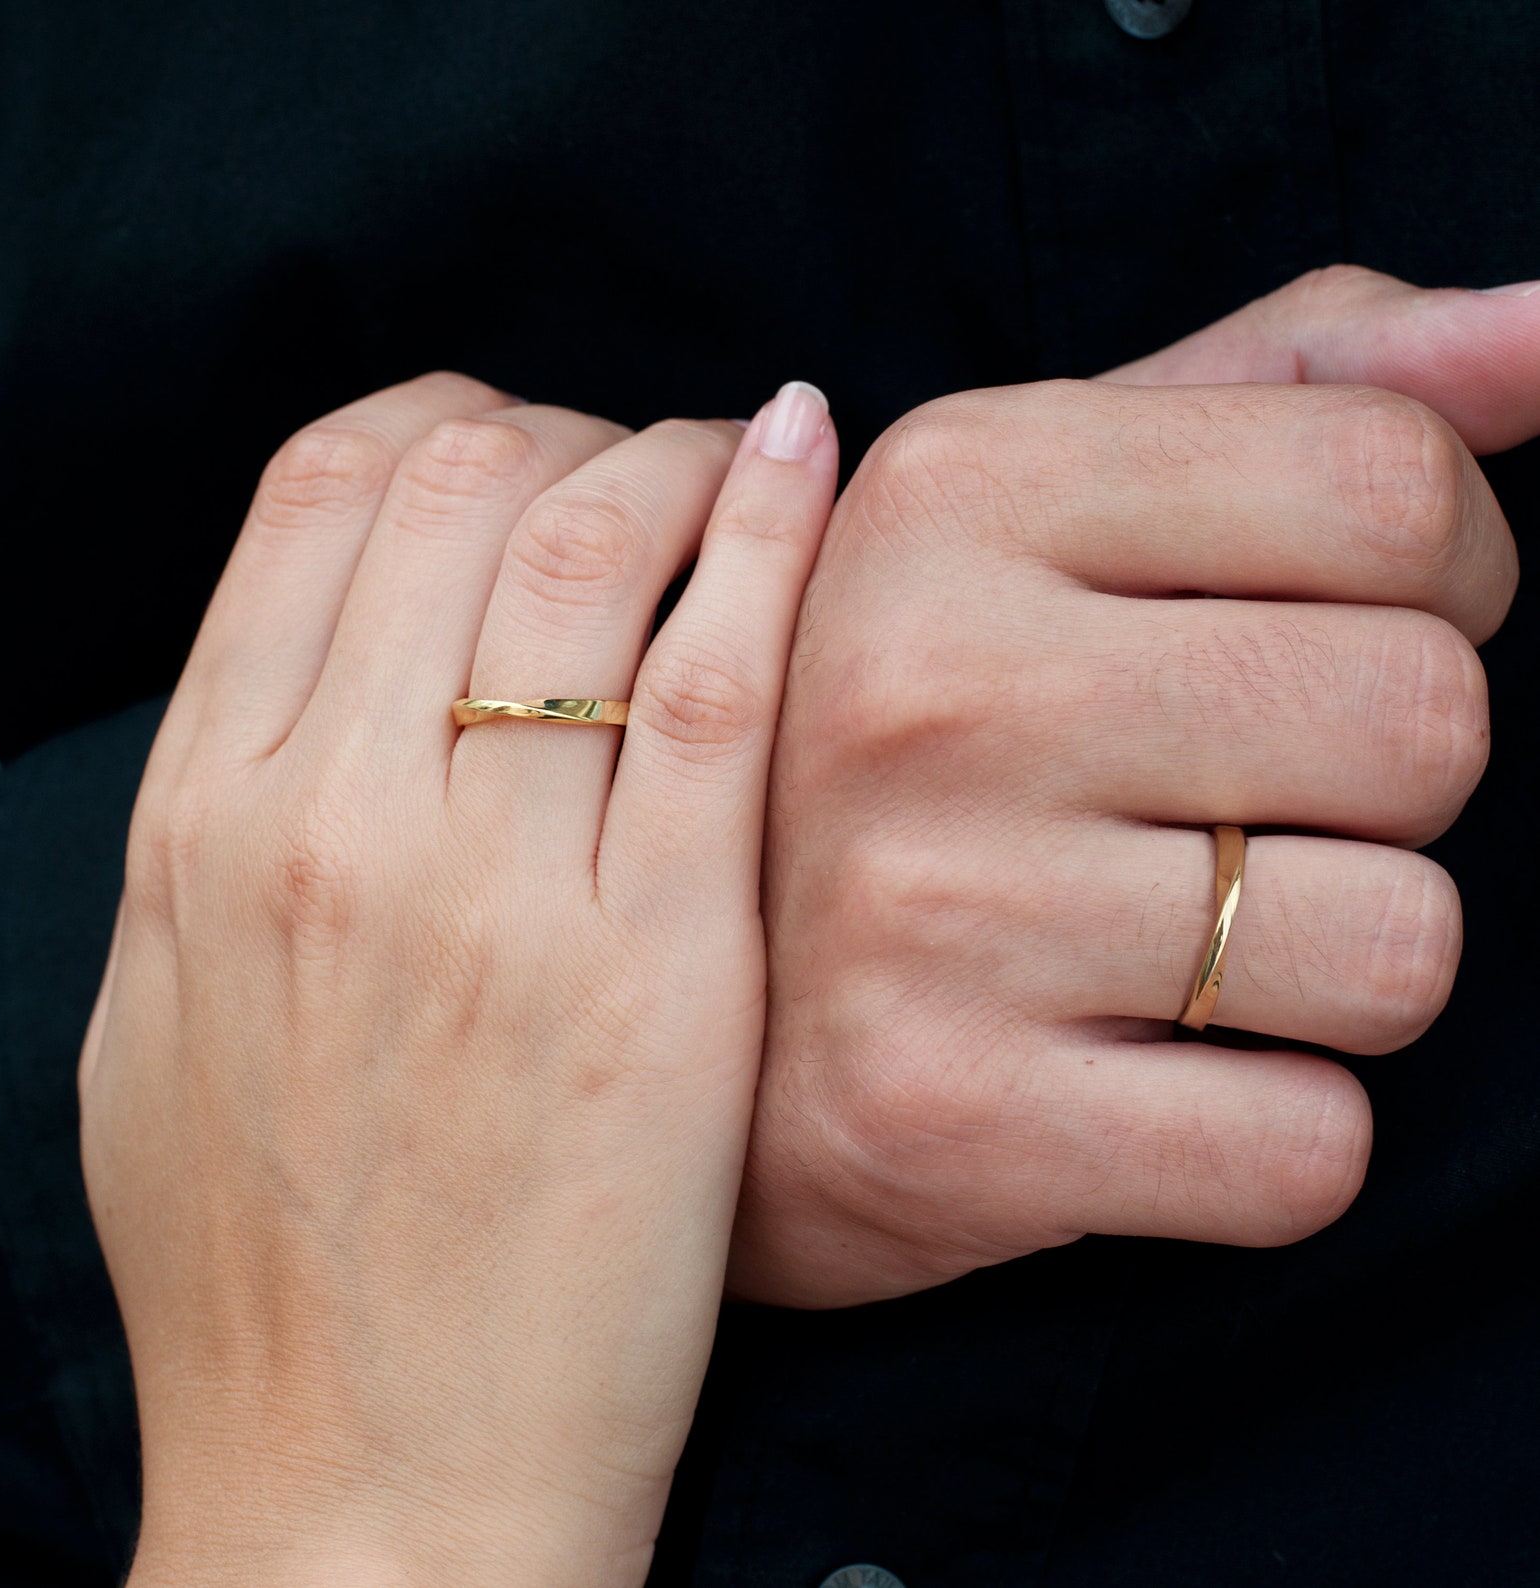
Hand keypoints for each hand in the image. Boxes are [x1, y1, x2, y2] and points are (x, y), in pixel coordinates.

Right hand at [78, 375, 836, 1583]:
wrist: (370, 1490)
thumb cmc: (272, 1273)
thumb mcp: (168, 1019)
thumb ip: (236, 824)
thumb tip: (326, 674)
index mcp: (202, 820)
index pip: (316, 496)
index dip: (437, 428)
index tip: (517, 449)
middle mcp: (331, 820)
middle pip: (459, 487)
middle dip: (566, 428)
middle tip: (642, 464)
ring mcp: (495, 890)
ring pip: (590, 550)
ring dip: (676, 460)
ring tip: (735, 463)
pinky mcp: (657, 968)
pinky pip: (714, 684)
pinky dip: (768, 537)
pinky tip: (804, 457)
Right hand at [730, 266, 1534, 1307]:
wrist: (694, 994)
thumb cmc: (911, 730)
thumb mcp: (1045, 506)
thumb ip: (1297, 383)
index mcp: (952, 492)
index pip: (1398, 490)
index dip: (1439, 576)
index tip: (1325, 631)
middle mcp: (923, 686)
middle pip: (1425, 720)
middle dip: (1378, 780)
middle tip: (1228, 805)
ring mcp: (926, 912)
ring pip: (1397, 948)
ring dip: (1337, 961)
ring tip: (1179, 941)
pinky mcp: (947, 1119)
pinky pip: (1305, 1150)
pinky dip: (1271, 1129)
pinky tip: (1146, 1078)